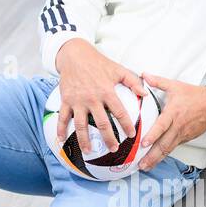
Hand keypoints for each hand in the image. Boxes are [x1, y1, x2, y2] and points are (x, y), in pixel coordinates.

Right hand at [54, 39, 145, 156]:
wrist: (75, 55)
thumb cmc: (98, 63)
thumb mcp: (118, 69)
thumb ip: (133, 82)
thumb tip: (145, 94)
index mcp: (106, 91)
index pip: (119, 112)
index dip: (126, 125)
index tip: (131, 135)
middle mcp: (92, 98)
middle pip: (101, 123)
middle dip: (108, 138)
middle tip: (114, 149)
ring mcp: (77, 101)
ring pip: (81, 125)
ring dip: (84, 140)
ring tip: (89, 151)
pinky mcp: (66, 100)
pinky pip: (63, 118)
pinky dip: (60, 129)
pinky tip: (61, 140)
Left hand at [137, 72, 205, 170]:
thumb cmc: (194, 95)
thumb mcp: (175, 86)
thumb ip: (158, 82)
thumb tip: (144, 75)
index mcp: (173, 113)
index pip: (162, 126)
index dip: (152, 135)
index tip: (143, 143)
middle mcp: (177, 126)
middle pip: (164, 145)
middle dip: (151, 156)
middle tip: (141, 164)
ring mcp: (182, 134)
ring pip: (168, 149)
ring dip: (156, 159)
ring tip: (146, 167)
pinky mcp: (186, 138)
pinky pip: (174, 147)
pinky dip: (164, 155)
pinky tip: (156, 160)